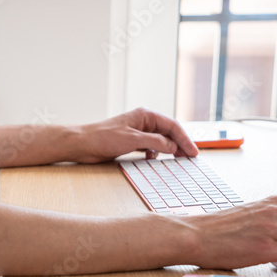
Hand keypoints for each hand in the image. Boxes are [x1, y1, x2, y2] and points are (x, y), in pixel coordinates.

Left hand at [69, 108, 199, 162]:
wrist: (83, 144)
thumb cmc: (103, 138)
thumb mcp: (133, 140)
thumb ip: (155, 142)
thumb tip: (173, 146)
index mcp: (146, 116)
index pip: (172, 126)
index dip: (185, 139)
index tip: (193, 152)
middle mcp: (143, 122)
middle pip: (168, 133)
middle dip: (180, 145)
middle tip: (190, 158)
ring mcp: (137, 133)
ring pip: (160, 141)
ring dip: (169, 150)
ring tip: (178, 160)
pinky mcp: (131, 143)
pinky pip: (149, 147)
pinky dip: (155, 153)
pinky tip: (154, 159)